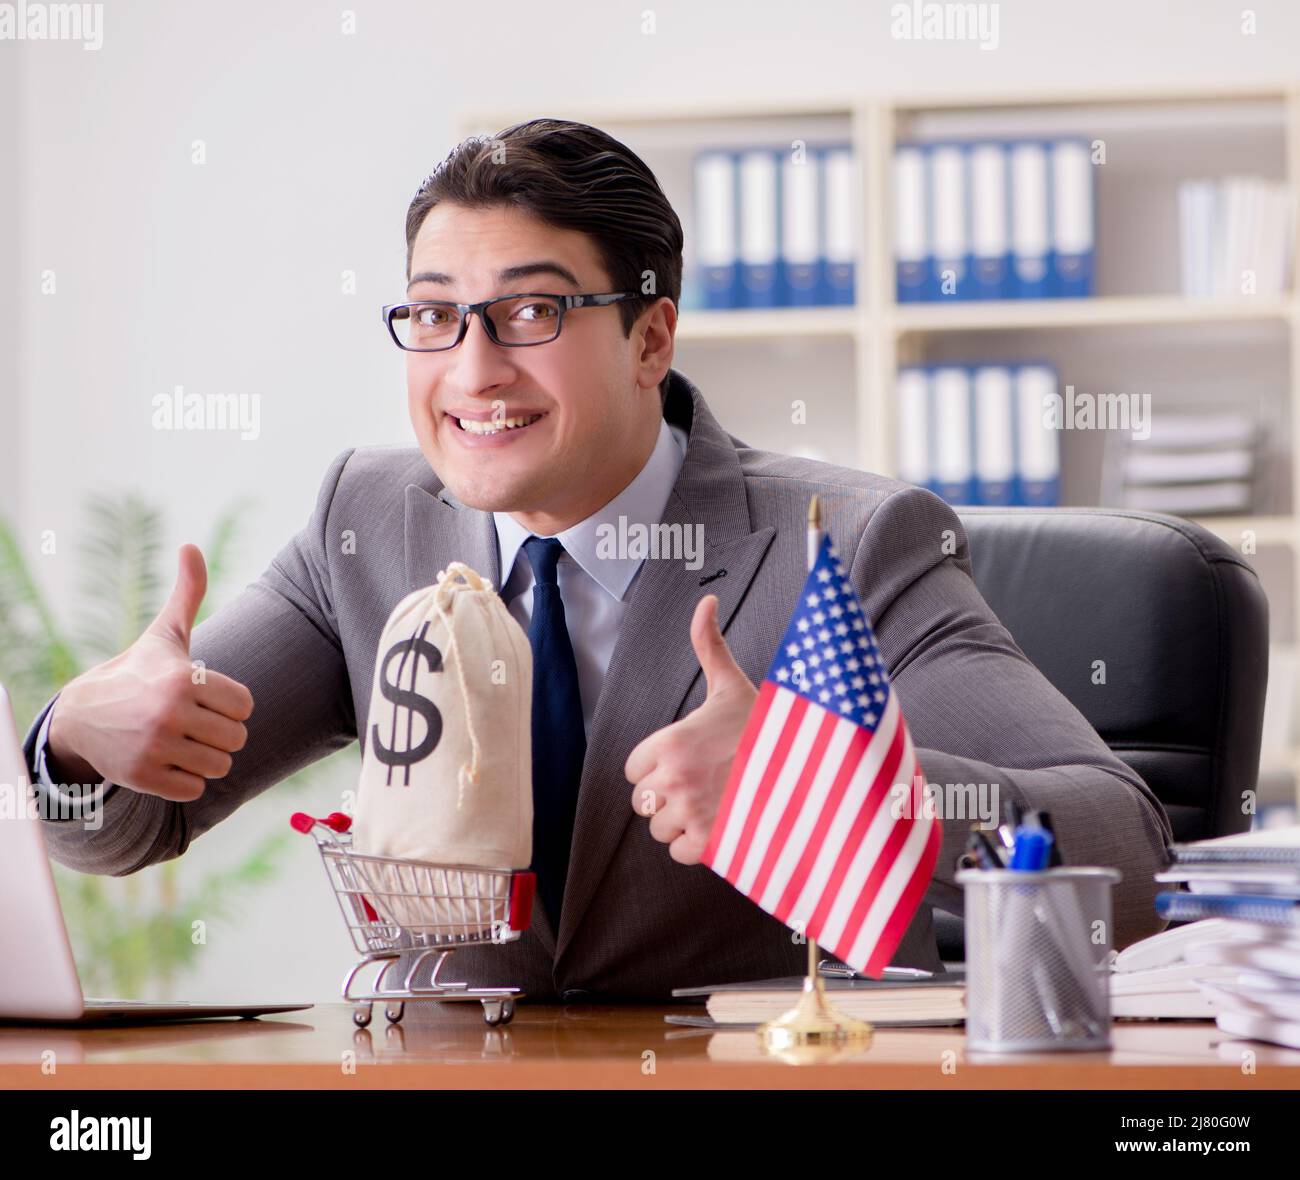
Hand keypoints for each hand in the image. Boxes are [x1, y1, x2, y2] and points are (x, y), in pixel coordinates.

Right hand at [46, 544, 253, 801]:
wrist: (82, 715)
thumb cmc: (138, 672)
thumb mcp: (165, 634)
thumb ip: (188, 593)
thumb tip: (190, 546)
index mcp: (183, 679)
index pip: (245, 705)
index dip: (230, 703)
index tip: (205, 697)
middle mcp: (169, 714)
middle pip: (237, 738)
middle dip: (221, 732)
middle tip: (194, 722)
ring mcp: (155, 748)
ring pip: (220, 765)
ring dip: (206, 756)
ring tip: (181, 740)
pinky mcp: (144, 779)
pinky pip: (196, 789)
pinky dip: (187, 780)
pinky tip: (166, 760)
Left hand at [625, 594, 757, 864]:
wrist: (808, 769)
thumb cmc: (764, 726)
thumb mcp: (731, 685)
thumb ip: (708, 644)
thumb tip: (707, 600)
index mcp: (668, 743)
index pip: (633, 770)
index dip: (656, 766)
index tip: (684, 760)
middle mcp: (672, 781)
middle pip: (644, 802)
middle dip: (667, 796)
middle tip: (702, 782)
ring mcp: (690, 815)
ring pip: (659, 830)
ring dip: (681, 822)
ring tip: (714, 801)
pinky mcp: (709, 845)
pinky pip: (679, 852)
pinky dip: (696, 845)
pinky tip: (721, 823)